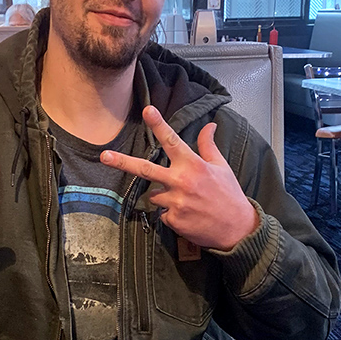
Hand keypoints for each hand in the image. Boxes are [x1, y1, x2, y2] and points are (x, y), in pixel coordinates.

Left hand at [101, 105, 257, 250]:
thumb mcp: (221, 167)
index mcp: (193, 166)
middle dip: (123, 162)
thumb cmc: (229, 195)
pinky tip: (188, 215)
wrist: (236, 228)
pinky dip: (171, 213)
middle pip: (146, 169)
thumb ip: (208, 146)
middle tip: (104, 156)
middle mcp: (181, 182)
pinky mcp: (172, 220)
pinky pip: (163, 213)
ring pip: (154, 195)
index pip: (172, 141)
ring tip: (187, 202)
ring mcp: (175, 202)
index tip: (147, 110)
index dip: (159, 124)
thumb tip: (209, 125)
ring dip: (164, 196)